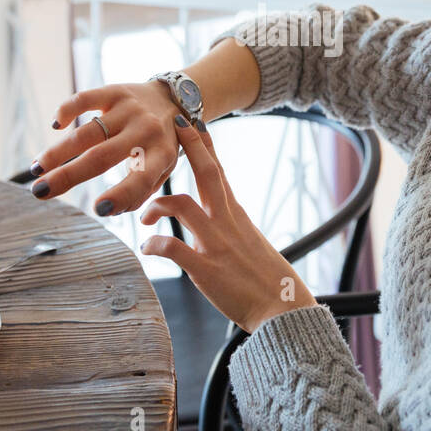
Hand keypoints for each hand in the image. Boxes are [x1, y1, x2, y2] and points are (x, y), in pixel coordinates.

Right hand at [29, 81, 181, 215]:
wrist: (175, 99)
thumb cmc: (162, 145)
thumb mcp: (164, 169)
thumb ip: (141, 191)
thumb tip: (111, 210)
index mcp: (161, 156)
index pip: (141, 178)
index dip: (121, 195)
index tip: (99, 211)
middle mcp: (146, 131)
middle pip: (102, 156)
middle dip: (68, 176)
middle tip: (40, 192)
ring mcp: (129, 110)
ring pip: (88, 133)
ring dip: (58, 151)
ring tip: (37, 169)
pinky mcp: (115, 91)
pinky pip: (86, 98)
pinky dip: (67, 110)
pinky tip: (56, 125)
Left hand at [139, 115, 316, 334]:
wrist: (283, 309)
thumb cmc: (268, 280)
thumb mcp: (251, 244)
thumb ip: (229, 230)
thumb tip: (211, 227)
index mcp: (237, 215)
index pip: (219, 172)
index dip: (206, 146)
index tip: (194, 122)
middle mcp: (227, 222)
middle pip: (207, 173)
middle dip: (191, 145)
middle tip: (175, 122)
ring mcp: (216, 244)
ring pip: (182, 205)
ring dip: (158, 205)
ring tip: (147, 217)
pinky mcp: (205, 269)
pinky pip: (172, 248)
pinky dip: (154, 245)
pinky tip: (148, 248)